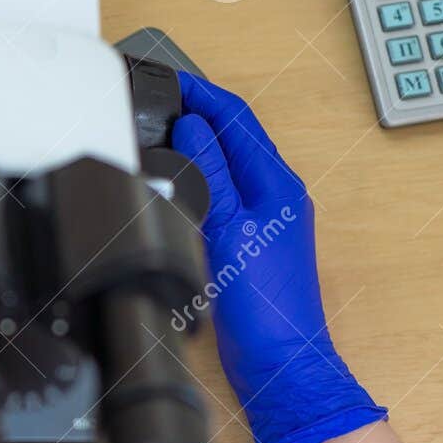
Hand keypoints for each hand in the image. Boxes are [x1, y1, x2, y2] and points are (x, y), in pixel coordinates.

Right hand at [170, 71, 385, 442]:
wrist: (281, 365)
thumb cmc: (266, 308)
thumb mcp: (232, 230)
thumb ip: (214, 175)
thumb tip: (195, 126)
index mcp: (276, 184)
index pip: (237, 119)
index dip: (203, 93)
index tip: (170, 78)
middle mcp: (276, 197)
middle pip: (235, 137)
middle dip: (199, 112)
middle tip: (160, 98)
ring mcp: (266, 222)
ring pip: (229, 166)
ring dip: (199, 144)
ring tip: (164, 131)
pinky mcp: (251, 247)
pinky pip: (224, 197)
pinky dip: (199, 181)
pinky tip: (178, 188)